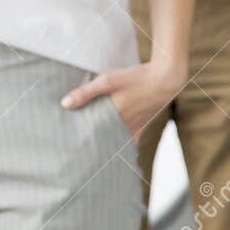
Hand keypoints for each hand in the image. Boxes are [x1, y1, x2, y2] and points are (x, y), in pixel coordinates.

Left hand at [60, 60, 184, 144]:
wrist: (165, 79)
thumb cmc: (135, 78)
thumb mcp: (107, 81)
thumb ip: (86, 93)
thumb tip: (64, 104)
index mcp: (113, 116)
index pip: (92, 134)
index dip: (81, 141)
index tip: (71, 147)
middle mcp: (124, 126)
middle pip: (104, 140)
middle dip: (92, 145)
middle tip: (77, 151)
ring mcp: (135, 127)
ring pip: (117, 141)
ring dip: (106, 144)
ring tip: (92, 149)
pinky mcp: (143, 125)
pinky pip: (131, 139)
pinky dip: (122, 143)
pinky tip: (115, 144)